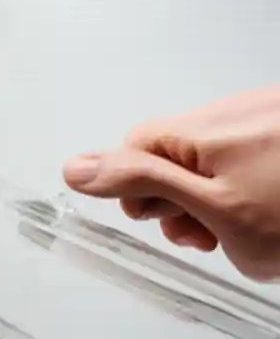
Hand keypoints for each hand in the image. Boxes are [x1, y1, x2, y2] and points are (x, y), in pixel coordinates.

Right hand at [63, 85, 279, 279]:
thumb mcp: (216, 210)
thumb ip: (143, 183)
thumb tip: (77, 168)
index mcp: (208, 128)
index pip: (135, 146)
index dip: (141, 189)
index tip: (170, 216)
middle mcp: (235, 110)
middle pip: (172, 152)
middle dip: (179, 196)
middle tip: (210, 228)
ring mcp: (264, 115)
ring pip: (211, 157)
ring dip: (215, 195)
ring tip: (245, 228)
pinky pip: (244, 152)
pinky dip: (247, 181)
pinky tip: (267, 209)